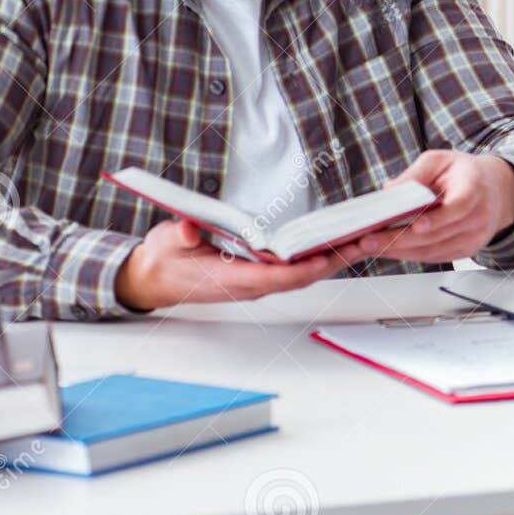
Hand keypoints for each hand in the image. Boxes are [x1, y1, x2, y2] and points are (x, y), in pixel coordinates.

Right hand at [115, 218, 363, 310]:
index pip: (275, 277)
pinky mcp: (256, 276)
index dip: (303, 269)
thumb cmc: (163, 261)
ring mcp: (255, 283)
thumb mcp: (166, 242)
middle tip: (361, 243)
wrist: (152, 278)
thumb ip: (179, 235)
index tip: (326, 257)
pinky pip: (292, 271)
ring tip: (359, 242)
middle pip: (299, 277)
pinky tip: (333, 247)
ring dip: (330, 260)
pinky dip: (315, 259)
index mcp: (232, 280)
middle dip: (331, 261)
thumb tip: (188, 229)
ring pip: (300, 275)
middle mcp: (250, 285)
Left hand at [356, 151, 513, 263]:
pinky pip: (435, 256)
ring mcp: (474, 237)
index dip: (438, 218)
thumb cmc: (464, 174)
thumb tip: (390, 190)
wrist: (496, 190)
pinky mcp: (466, 250)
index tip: (416, 225)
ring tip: (371, 247)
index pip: (459, 206)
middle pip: (437, 234)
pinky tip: (389, 250)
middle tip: (369, 241)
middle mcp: (479, 216)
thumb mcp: (440, 160)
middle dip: (399, 239)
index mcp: (474, 188)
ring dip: (399, 251)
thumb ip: (416, 173)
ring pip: (433, 250)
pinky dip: (410, 254)